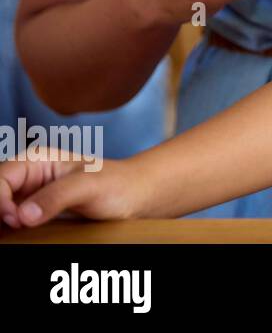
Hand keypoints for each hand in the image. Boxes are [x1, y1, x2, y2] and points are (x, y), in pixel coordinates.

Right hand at [0, 147, 138, 228]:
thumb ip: (57, 196)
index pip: (0, 178)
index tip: (15, 219)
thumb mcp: (89, 186)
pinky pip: (9, 219)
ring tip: (7, 234)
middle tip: (9, 228)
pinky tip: (14, 235)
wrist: (134, 196)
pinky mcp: (33, 212)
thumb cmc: (116, 184)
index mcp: (36, 160)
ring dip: (0, 220)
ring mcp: (28, 194)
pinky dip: (7, 227)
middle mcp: (27, 176)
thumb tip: (23, 216)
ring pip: (1, 205)